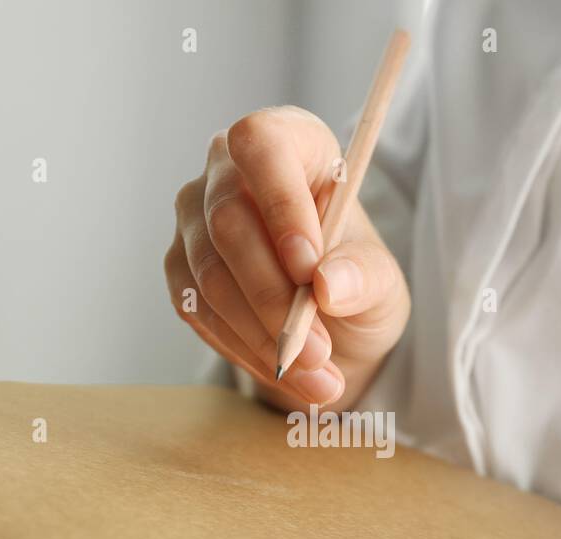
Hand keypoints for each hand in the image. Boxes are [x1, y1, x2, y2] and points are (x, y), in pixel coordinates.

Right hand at [164, 106, 410, 411]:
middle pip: (228, 221)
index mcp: (290, 141)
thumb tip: (328, 284)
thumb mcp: (381, 279)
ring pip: (209, 276)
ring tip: (315, 375)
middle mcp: (228, 170)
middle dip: (273, 297)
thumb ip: (363, 276)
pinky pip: (198, 310)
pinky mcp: (179, 268)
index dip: (280, 204)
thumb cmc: (355, 277)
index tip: (310, 268)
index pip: (262, 146)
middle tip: (318, 350)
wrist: (329, 322)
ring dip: (261, 335)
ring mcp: (195, 219)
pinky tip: (283, 370)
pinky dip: (242, 349)